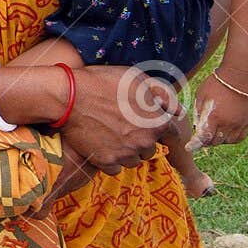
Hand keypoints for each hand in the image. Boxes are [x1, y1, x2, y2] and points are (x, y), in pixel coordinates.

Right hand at [61, 64, 185, 172]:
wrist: (69, 96)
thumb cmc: (103, 83)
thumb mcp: (137, 79)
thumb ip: (163, 95)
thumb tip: (178, 110)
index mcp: (157, 122)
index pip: (171, 134)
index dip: (156, 127)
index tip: (143, 122)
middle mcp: (145, 142)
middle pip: (150, 149)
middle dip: (140, 139)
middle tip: (122, 124)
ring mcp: (125, 154)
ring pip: (133, 160)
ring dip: (126, 151)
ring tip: (109, 134)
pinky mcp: (106, 162)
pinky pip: (115, 168)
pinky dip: (111, 160)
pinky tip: (101, 144)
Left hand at [188, 74, 247, 149]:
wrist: (241, 75)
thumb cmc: (217, 83)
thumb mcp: (201, 96)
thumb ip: (198, 113)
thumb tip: (197, 127)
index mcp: (214, 117)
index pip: (203, 138)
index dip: (194, 144)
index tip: (188, 147)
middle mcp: (228, 124)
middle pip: (214, 142)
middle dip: (205, 140)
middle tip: (201, 134)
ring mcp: (240, 124)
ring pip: (226, 142)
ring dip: (218, 140)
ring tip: (214, 131)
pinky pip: (239, 138)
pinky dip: (231, 139)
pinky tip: (226, 132)